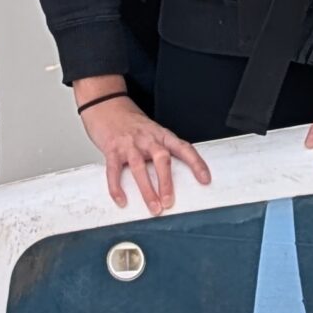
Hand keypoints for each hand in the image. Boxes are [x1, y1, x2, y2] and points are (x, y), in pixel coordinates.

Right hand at [78, 86, 209, 214]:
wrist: (107, 106)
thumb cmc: (132, 123)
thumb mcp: (152, 132)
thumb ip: (161, 150)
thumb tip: (174, 177)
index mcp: (161, 135)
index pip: (184, 148)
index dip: (196, 163)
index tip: (205, 179)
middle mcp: (147, 139)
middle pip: (161, 159)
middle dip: (166, 182)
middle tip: (169, 201)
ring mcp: (129, 144)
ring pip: (139, 167)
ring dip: (147, 189)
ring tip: (153, 206)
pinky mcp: (112, 150)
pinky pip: (114, 171)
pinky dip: (117, 187)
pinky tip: (122, 200)